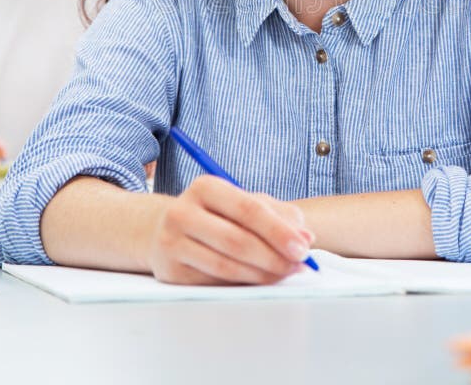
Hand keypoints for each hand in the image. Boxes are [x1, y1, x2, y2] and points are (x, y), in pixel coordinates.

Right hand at [147, 175, 314, 284]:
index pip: (248, 209)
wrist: (165, 229)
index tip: (302, 248)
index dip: (278, 231)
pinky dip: (241, 284)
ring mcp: (172, 242)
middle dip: (273, 256)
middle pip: (236, 240)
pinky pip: (213, 282)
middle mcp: (183, 211)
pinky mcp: (170, 270)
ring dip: (261, 274)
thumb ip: (279, 215)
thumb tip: (306, 238)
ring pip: (225, 266)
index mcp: (206, 187)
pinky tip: (258, 280)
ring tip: (283, 273)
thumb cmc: (216, 215)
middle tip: (297, 265)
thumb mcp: (245, 203)